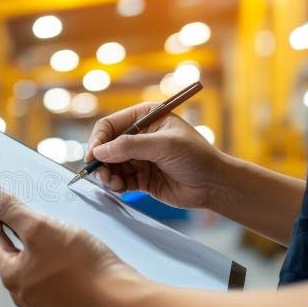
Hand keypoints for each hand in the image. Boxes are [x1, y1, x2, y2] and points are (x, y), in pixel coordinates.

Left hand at [0, 183, 143, 306]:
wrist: (121, 300)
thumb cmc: (79, 264)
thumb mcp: (40, 227)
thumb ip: (12, 209)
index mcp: (12, 278)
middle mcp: (25, 298)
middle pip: (13, 259)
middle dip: (15, 236)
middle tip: (18, 217)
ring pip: (35, 273)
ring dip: (38, 253)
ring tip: (47, 235)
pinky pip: (56, 284)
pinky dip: (57, 268)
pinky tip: (69, 258)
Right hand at [86, 102, 226, 208]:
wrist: (214, 185)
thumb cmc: (196, 157)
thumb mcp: (163, 145)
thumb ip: (129, 147)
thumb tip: (99, 152)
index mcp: (145, 118)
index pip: (110, 125)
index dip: (98, 140)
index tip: (93, 156)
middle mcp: (139, 136)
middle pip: (106, 146)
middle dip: (100, 161)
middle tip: (100, 174)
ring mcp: (139, 158)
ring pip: (110, 165)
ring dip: (106, 174)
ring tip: (111, 183)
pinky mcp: (140, 178)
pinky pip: (119, 180)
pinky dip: (115, 184)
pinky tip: (119, 187)